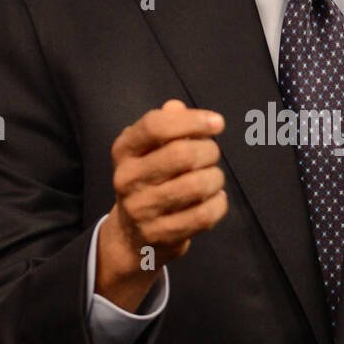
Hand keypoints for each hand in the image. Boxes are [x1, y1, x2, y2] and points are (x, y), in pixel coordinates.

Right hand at [96, 99, 226, 309]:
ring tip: (213, 178)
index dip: (192, 120)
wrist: (132, 236)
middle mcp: (127, 179)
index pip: (156, 125)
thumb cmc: (149, 181)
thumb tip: (177, 107)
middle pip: (182, 154)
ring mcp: (142, 210)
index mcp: (124, 150)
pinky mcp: (160, 234)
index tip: (217, 123)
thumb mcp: (150, 150)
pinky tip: (215, 199)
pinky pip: (204, 215)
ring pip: (197, 185)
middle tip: (212, 155)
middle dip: (209, 151)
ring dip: (216, 178)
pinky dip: (219, 203)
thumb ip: (166, 125)